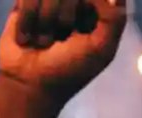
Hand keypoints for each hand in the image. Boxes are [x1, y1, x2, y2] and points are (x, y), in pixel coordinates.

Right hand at [0, 0, 127, 99]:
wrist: (29, 85)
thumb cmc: (68, 71)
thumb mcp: (100, 49)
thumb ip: (114, 18)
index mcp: (99, 14)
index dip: (90, 7)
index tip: (80, 30)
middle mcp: (75, 4)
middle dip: (64, 18)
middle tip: (61, 41)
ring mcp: (50, 3)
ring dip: (45, 21)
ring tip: (43, 43)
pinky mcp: (27, 5)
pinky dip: (27, 20)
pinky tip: (27, 39)